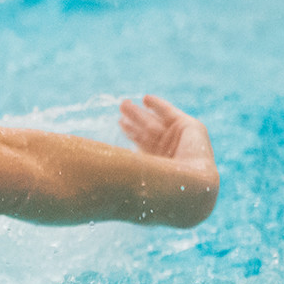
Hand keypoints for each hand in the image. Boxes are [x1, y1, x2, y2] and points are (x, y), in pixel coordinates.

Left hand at [120, 95, 219, 216]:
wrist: (190, 183)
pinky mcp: (190, 127)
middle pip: (148, 131)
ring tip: (124, 103)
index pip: (142, 144)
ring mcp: (180, 140)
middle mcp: (169, 152)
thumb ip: (121, 163)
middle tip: (121, 107)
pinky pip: (171, 113)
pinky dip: (159, 105)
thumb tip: (94, 159)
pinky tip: (146, 99)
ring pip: (156, 121)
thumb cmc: (159, 184)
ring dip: (140, 112)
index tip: (120, 122)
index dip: (131, 132)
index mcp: (158, 164)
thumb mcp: (134, 172)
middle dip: (134, 119)